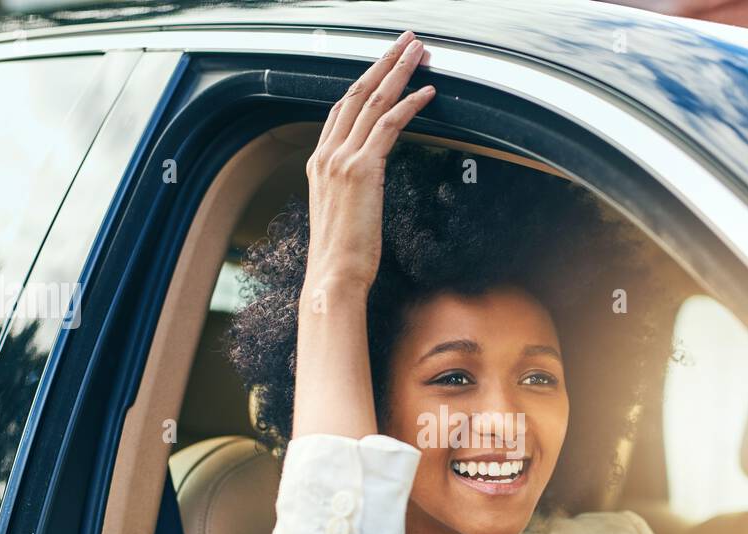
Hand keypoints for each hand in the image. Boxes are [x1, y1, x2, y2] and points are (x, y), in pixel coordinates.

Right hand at [291, 31, 434, 440]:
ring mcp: (342, 159)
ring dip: (400, 71)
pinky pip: (389, 125)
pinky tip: (428, 93)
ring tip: (421, 53)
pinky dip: (410, 104)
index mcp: (319, 162)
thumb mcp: (343, 215)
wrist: (332, 279)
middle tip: (408, 41)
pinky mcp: (363, 169)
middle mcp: (326, 153)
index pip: (343, 107)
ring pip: (374, 100)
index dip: (366, 81)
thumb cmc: (340, 259)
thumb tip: (367, 189)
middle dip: (385, 62)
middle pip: (358, 92)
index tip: (386, 63)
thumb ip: (352, 192)